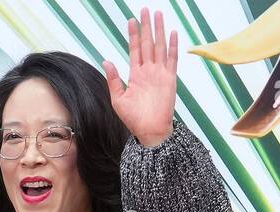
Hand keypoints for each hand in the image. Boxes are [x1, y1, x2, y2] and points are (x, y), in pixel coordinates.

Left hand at [102, 7, 176, 147]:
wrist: (149, 131)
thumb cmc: (134, 119)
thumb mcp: (118, 99)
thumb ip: (113, 79)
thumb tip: (106, 61)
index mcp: (136, 74)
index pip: (134, 49)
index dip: (133, 35)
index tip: (131, 20)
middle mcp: (148, 71)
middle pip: (147, 43)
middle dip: (146, 26)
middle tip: (145, 10)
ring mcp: (160, 73)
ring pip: (159, 46)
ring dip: (159, 31)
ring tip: (158, 15)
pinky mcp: (170, 79)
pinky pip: (172, 59)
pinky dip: (173, 46)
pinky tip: (173, 33)